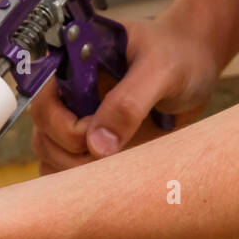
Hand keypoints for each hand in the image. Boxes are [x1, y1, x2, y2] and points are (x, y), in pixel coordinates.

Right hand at [29, 15, 218, 172]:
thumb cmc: (178, 55)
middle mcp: (67, 95)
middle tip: (114, 150)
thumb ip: (129, 102)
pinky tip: (114, 175)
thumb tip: (96, 145)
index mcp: (71, 64)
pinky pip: (69, 171)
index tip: (94, 132)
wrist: (196, 67)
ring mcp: (77, 122)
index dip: (61, 126)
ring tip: (120, 160)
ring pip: (53, 159)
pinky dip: (84, 183)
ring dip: (79, 172)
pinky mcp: (90, 145)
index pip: (42, 102)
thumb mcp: (160, 70)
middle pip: (43, 136)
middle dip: (73, 153)